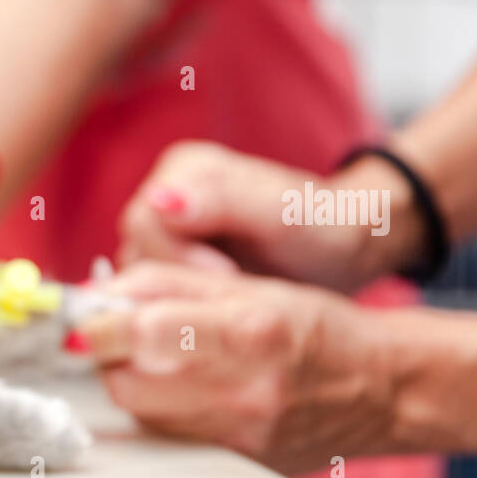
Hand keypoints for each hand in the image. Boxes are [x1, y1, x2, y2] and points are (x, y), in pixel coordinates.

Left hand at [79, 263, 395, 472]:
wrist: (382, 390)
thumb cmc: (314, 327)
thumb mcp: (245, 286)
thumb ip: (163, 284)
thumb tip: (94, 294)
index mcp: (248, 332)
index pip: (143, 334)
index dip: (98, 327)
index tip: (79, 322)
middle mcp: (242, 391)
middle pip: (127, 382)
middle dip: (110, 355)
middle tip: (121, 336)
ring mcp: (238, 436)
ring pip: (141, 411)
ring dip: (133, 382)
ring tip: (162, 361)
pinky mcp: (234, 464)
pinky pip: (166, 437)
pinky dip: (159, 410)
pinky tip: (185, 391)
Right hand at [117, 140, 423, 291]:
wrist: (339, 249)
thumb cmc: (321, 229)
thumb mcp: (281, 214)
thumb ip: (222, 199)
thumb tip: (160, 200)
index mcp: (184, 169)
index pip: (143, 222)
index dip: (178, 258)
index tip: (228, 276)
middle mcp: (163, 193)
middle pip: (136, 251)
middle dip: (181, 280)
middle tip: (233, 291)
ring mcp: (162, 229)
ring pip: (139, 277)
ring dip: (179, 298)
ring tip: (230, 299)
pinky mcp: (166, 261)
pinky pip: (152, 292)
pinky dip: (180, 306)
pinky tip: (217, 308)